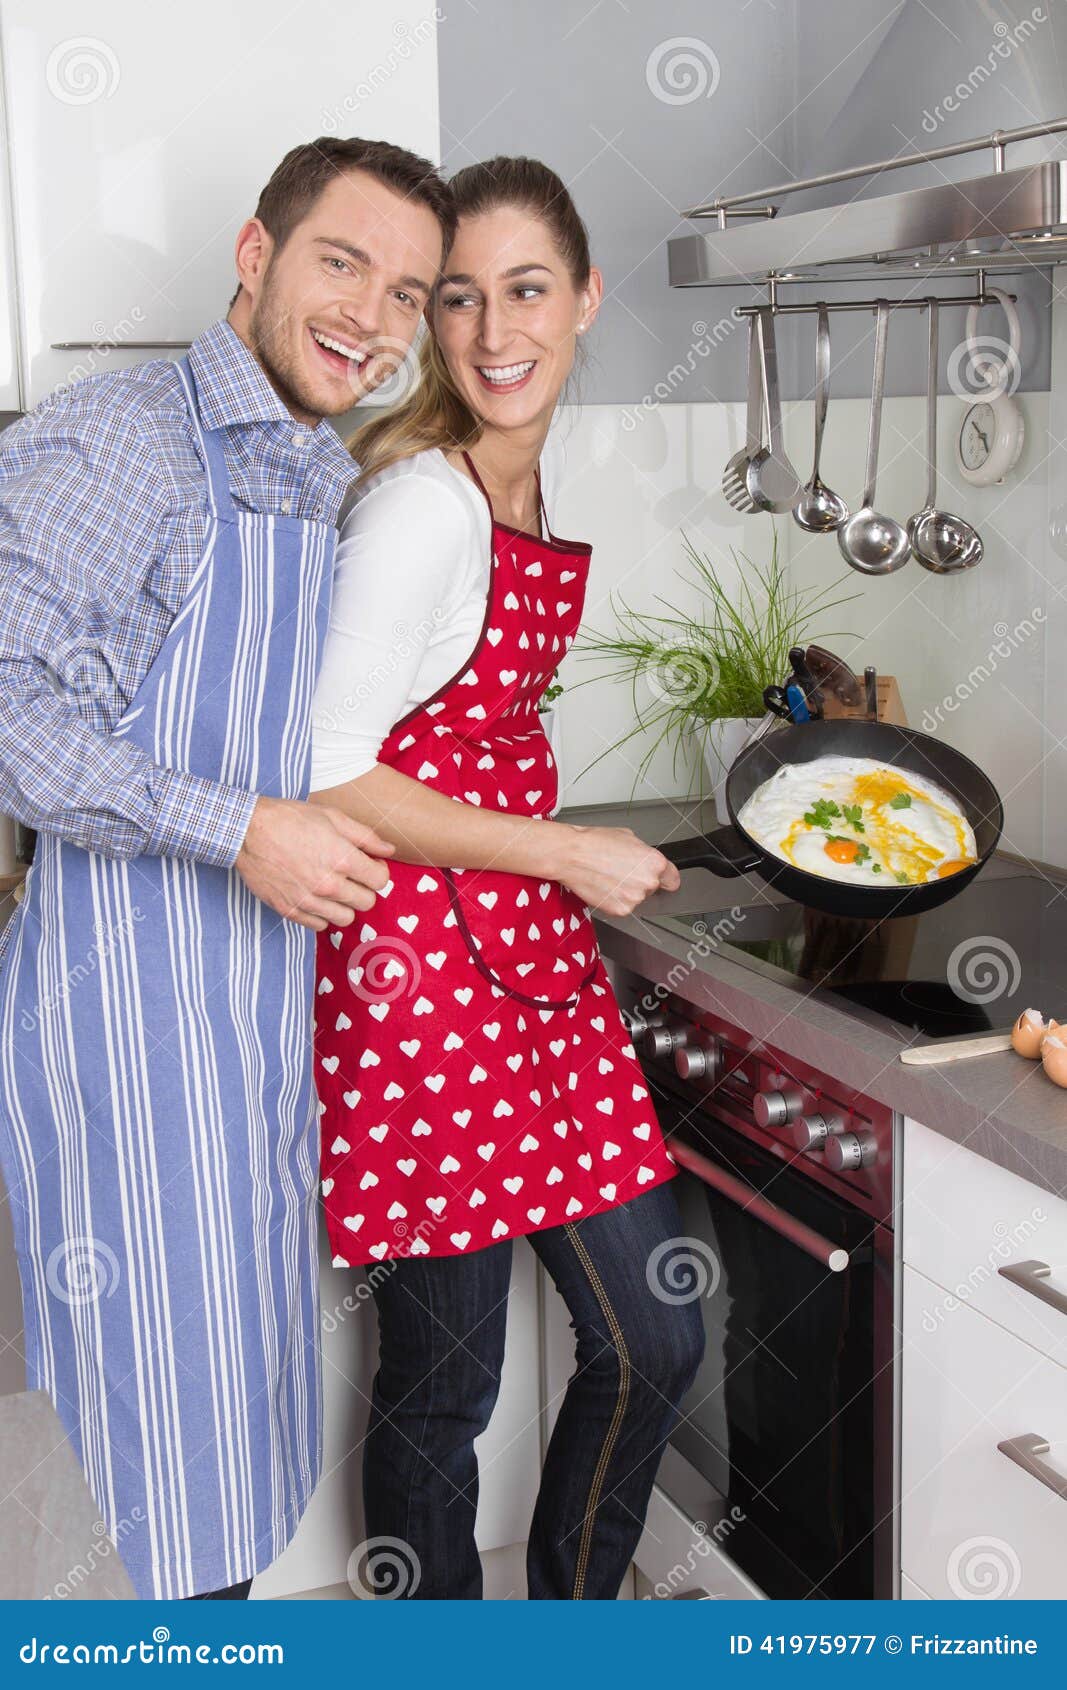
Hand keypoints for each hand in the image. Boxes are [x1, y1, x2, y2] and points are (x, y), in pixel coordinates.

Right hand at [234, 796, 394, 930]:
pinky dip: (322, 914)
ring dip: (344, 904)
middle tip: (350, 876)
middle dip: (363, 888)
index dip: (378, 871)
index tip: (368, 865)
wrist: (247, 831)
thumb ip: (366, 836)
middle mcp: (328, 884)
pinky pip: (319, 925)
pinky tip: (315, 896)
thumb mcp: (332, 817)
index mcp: (343, 859)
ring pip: (345, 918)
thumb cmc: (290, 819)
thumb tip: (390, 850)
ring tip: (333, 887)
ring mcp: (309, 901)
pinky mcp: (290, 910)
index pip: (380, 881)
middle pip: (366, 902)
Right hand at [557, 824, 679, 915]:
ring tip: (608, 877)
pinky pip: (622, 907)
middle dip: (639, 882)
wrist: (572, 855)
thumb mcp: (629, 837)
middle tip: (621, 871)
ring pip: (636, 898)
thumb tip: (645, 861)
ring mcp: (635, 898)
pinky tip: (604, 886)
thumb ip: (644, 853)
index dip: (664, 878)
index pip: (672, 879)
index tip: (661, 880)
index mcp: (655, 862)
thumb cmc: (595, 843)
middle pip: (652, 888)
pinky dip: (614, 900)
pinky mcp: (620, 910)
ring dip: (626, 892)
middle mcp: (649, 882)